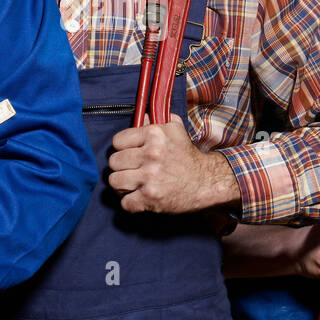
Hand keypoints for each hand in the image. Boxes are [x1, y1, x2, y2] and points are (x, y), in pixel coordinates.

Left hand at [107, 115, 240, 213]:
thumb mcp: (175, 130)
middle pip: (114, 162)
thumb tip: (140, 116)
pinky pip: (125, 203)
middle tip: (132, 170)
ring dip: (122, 185)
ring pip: (114, 181)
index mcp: (154, 134)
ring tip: (132, 184)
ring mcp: (149, 178)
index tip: (130, 153)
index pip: (117, 141)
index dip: (122, 148)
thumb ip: (156, 120)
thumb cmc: (187, 156)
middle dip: (121, 167)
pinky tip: (139, 198)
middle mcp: (151, 155)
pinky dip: (130, 203)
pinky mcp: (150, 198)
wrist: (206, 182)